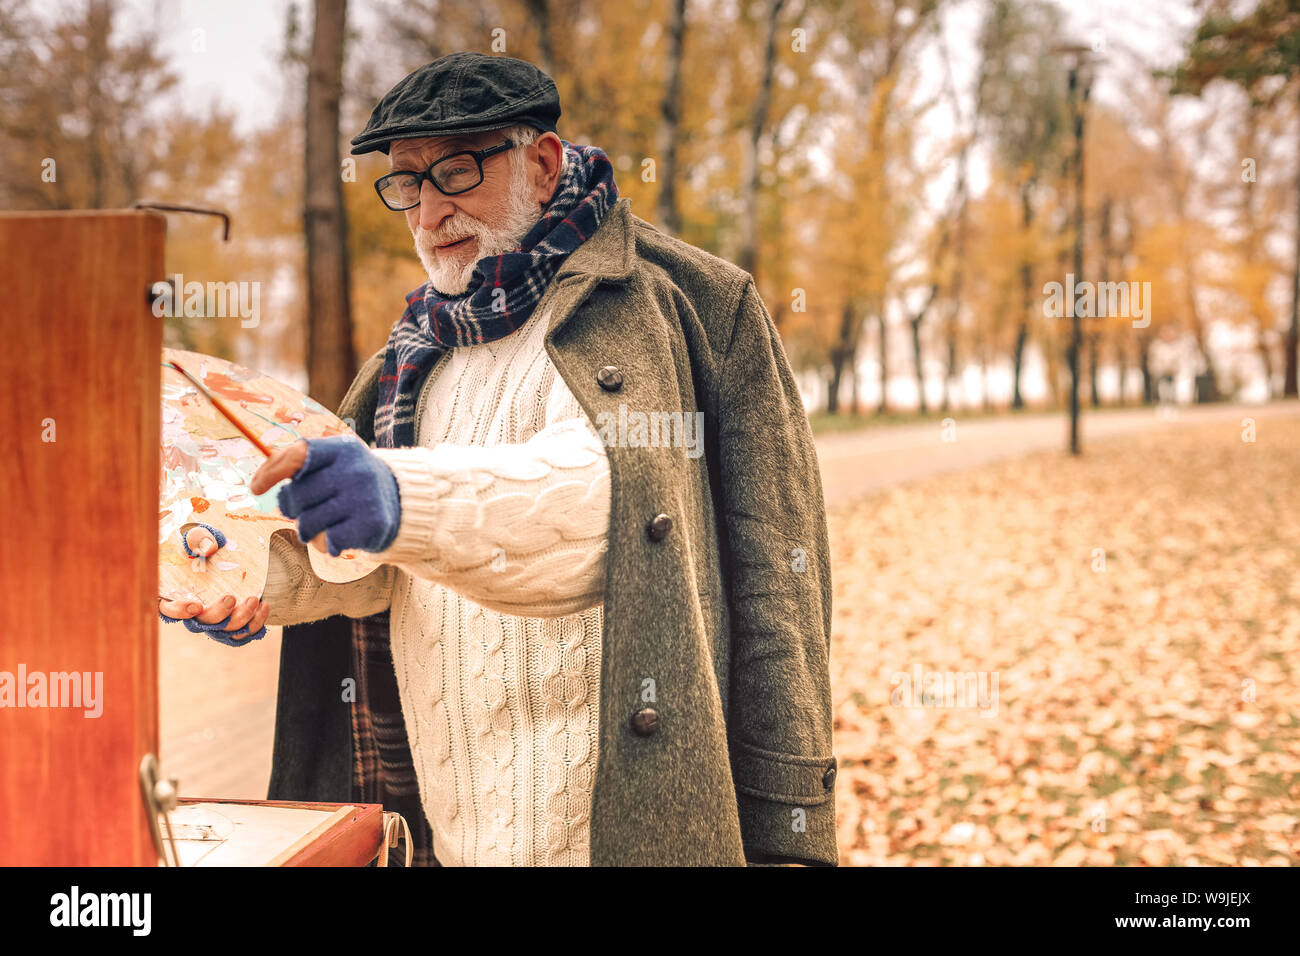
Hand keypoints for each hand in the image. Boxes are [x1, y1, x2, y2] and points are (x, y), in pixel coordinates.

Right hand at [158, 524, 270, 644]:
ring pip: (226, 631)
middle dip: (218, 613)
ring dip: (241, 618)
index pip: (169, 609)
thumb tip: (208, 548)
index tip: (195, 606)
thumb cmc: (205, 544)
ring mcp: (216, 620)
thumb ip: (197, 539)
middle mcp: (195, 613)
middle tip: (230, 597)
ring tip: (254, 600)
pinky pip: (244, 632)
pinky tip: (264, 606)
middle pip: (203, 623)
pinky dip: (255, 623)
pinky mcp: (235, 623)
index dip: (179, 611)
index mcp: (176, 594)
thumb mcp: (198, 536)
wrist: (229, 555)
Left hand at [250, 436, 400, 556]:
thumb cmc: (348, 481)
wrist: (399, 501)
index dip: (271, 471)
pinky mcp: (372, 524)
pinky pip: (327, 542)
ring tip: (323, 524)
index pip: (298, 455)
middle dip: (292, 508)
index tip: (255, 488)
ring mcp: (365, 497)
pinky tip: (341, 535)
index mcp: (342, 448)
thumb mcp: (329, 464)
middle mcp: (356, 469)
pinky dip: (327, 543)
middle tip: (303, 510)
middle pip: (297, 495)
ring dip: (308, 530)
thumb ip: (293, 467)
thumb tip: (257, 484)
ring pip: (308, 523)